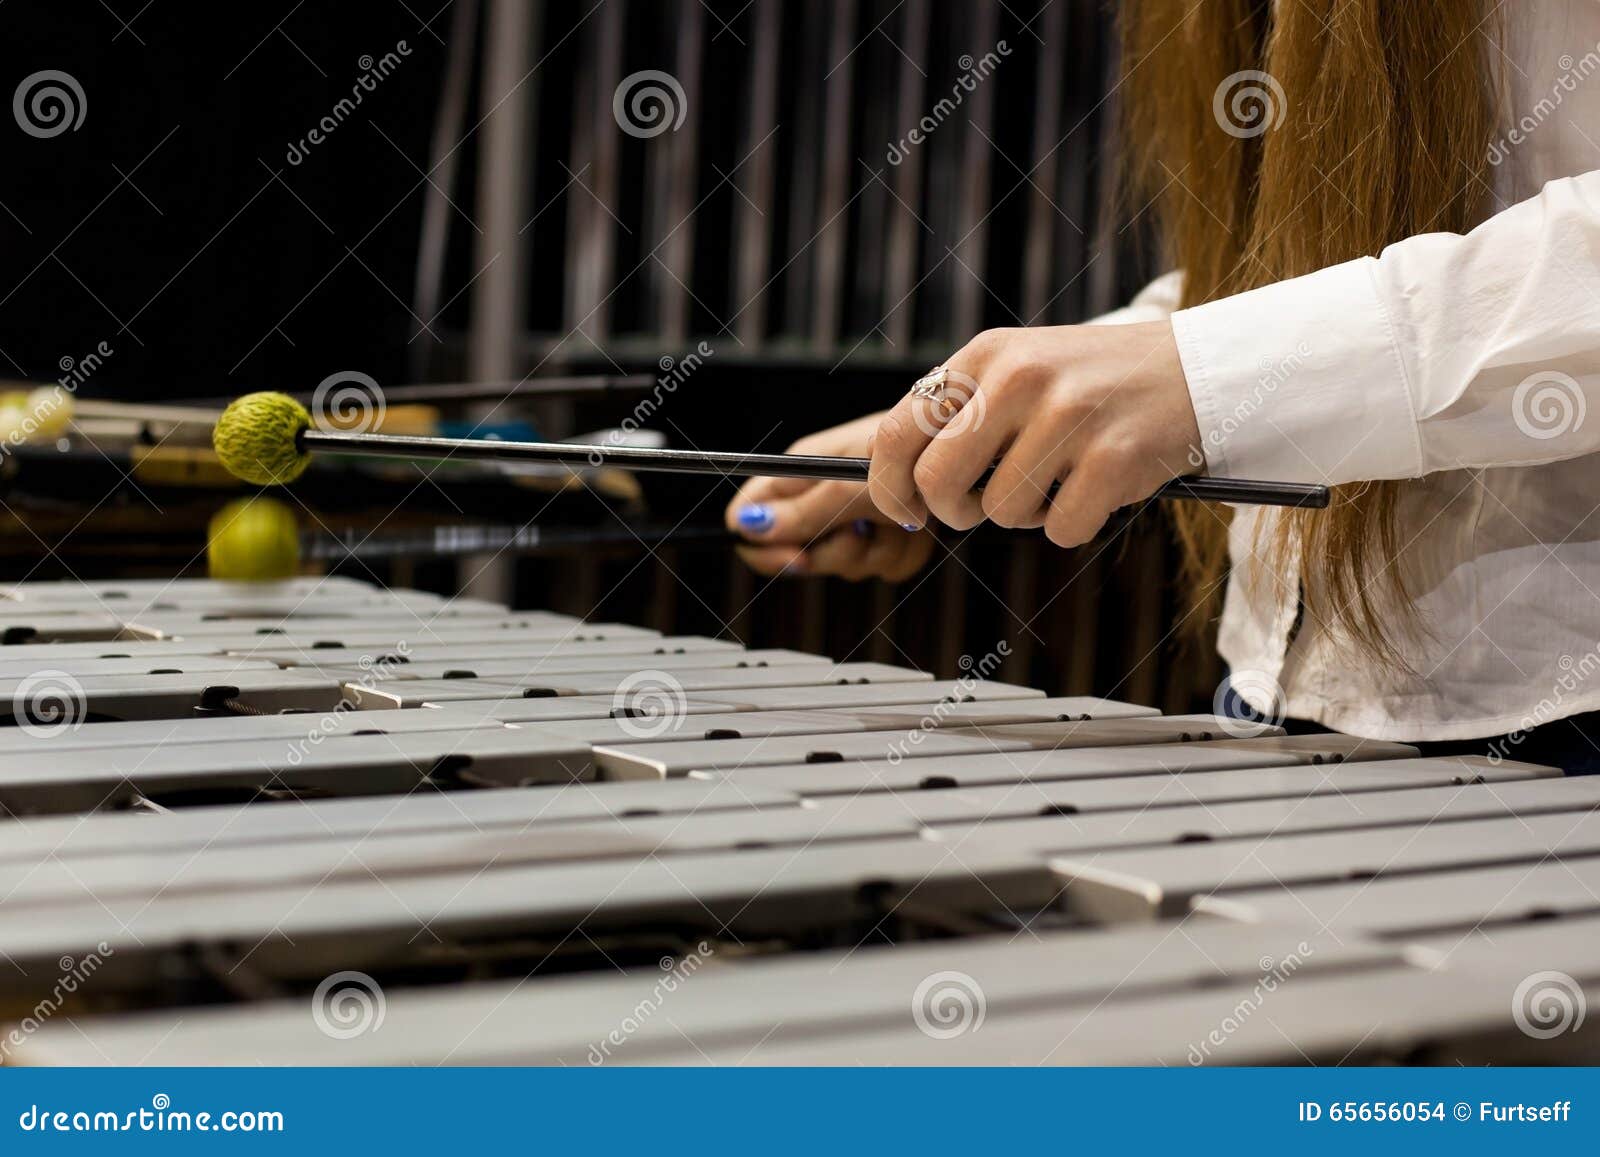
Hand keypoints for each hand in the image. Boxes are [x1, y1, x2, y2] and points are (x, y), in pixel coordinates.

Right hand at [726, 413, 934, 580]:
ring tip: (894, 520)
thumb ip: (801, 512)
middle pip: (797, 552)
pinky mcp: (887, 534)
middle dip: (834, 552)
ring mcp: (854, 518)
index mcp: (798, 475)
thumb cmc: (904, 450)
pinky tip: (915, 529)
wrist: (961, 449)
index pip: (747, 518)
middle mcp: (820, 496)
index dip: (764, 547)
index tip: (799, 558)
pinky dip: (902, 553)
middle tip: (858, 531)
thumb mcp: (847, 484)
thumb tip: (747, 529)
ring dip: (875, 551)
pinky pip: (882, 566)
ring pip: (845, 564)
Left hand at [867, 321, 1200, 546]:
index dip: (890, 487)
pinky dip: (1075, 524)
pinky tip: (1098, 487)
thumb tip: (897, 485)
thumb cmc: (1090, 384)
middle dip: (955, 512)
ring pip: (1001, 513)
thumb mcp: (1017, 370)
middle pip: (937, 483)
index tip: (908, 511)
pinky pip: (1059, 530)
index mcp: (986, 354)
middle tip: (983, 505)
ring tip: (1062, 475)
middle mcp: (1020, 377)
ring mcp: (1068, 416)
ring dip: (1028, 513)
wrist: (1194, 370)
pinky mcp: (1113, 457)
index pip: (895, 432)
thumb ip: (959, 414)